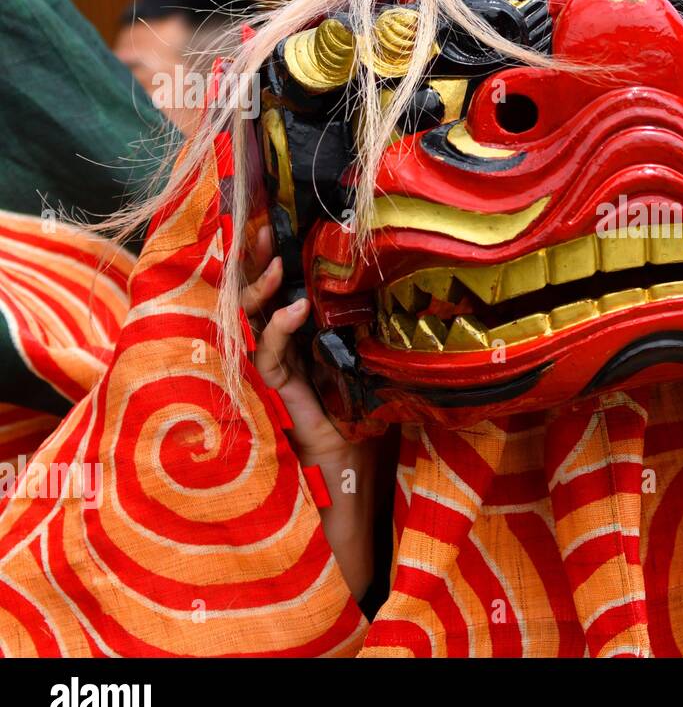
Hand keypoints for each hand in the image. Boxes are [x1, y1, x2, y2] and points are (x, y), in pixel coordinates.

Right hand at [243, 225, 375, 600]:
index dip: (280, 255)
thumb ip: (374, 337)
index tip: (282, 219)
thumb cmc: (367, 431)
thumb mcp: (375, 372)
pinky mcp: (277, 398)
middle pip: (259, 296)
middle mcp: (283, 353)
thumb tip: (405, 290)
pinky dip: (279, 330)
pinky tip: (297, 308)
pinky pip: (269, 358)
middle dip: (257, 258)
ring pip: (253, 321)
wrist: (353, 487)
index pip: (284, 289)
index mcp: (304, 341)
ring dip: (262, 287)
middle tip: (260, 220)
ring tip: (276, 257)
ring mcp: (275, 375)